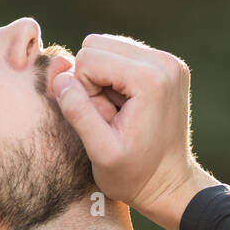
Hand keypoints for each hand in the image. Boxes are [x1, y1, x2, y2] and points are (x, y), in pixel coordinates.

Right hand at [51, 34, 215, 229]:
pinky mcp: (166, 65)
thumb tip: (59, 77)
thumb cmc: (135, 176)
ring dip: (103, 79)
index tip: (104, 121)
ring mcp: (169, 61)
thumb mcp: (101, 153)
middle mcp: (165, 62)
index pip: (88, 58)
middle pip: (97, 45)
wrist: (169, 185)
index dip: (84, 91)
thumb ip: (78, 114)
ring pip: (107, 47)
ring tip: (120, 113)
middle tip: (110, 116)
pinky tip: (128, 107)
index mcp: (151, 79)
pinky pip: (121, 54)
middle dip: (93, 81)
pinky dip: (115, 78)